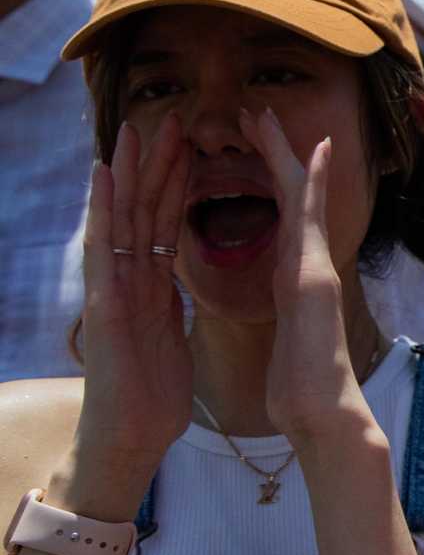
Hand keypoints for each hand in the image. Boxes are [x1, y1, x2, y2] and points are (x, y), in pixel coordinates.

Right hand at [76, 116, 193, 464]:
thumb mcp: (170, 336)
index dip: (178, 184)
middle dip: (155, 167)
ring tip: (132, 133)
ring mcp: (112, 289)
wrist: (133, 433)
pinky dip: (102, 212)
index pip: (166, 223)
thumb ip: (167, 305)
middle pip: (143, 212)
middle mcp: (128, 280)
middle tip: (168, 120)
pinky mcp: (103, 304)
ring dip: (127, 175)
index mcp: (151, 286)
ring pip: (121, 220)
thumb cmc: (152, 392)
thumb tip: (172, 285)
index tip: (191, 146)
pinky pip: (103, 250)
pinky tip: (103, 179)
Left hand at [245, 108, 373, 445]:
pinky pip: (307, 219)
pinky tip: (309, 151)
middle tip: (255, 109)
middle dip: (274, 150)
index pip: (283, 217)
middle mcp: (309, 264)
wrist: (320, 411)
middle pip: (290, 194)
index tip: (259, 143)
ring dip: (283, 151)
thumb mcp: (288, 341)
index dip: (273, 178)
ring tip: (264, 113)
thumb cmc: (301, 388)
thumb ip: (289, 315)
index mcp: (295, 279)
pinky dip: (308, 181)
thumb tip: (289, 307)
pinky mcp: (312, 274)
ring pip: (298, 196)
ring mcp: (315, 266)